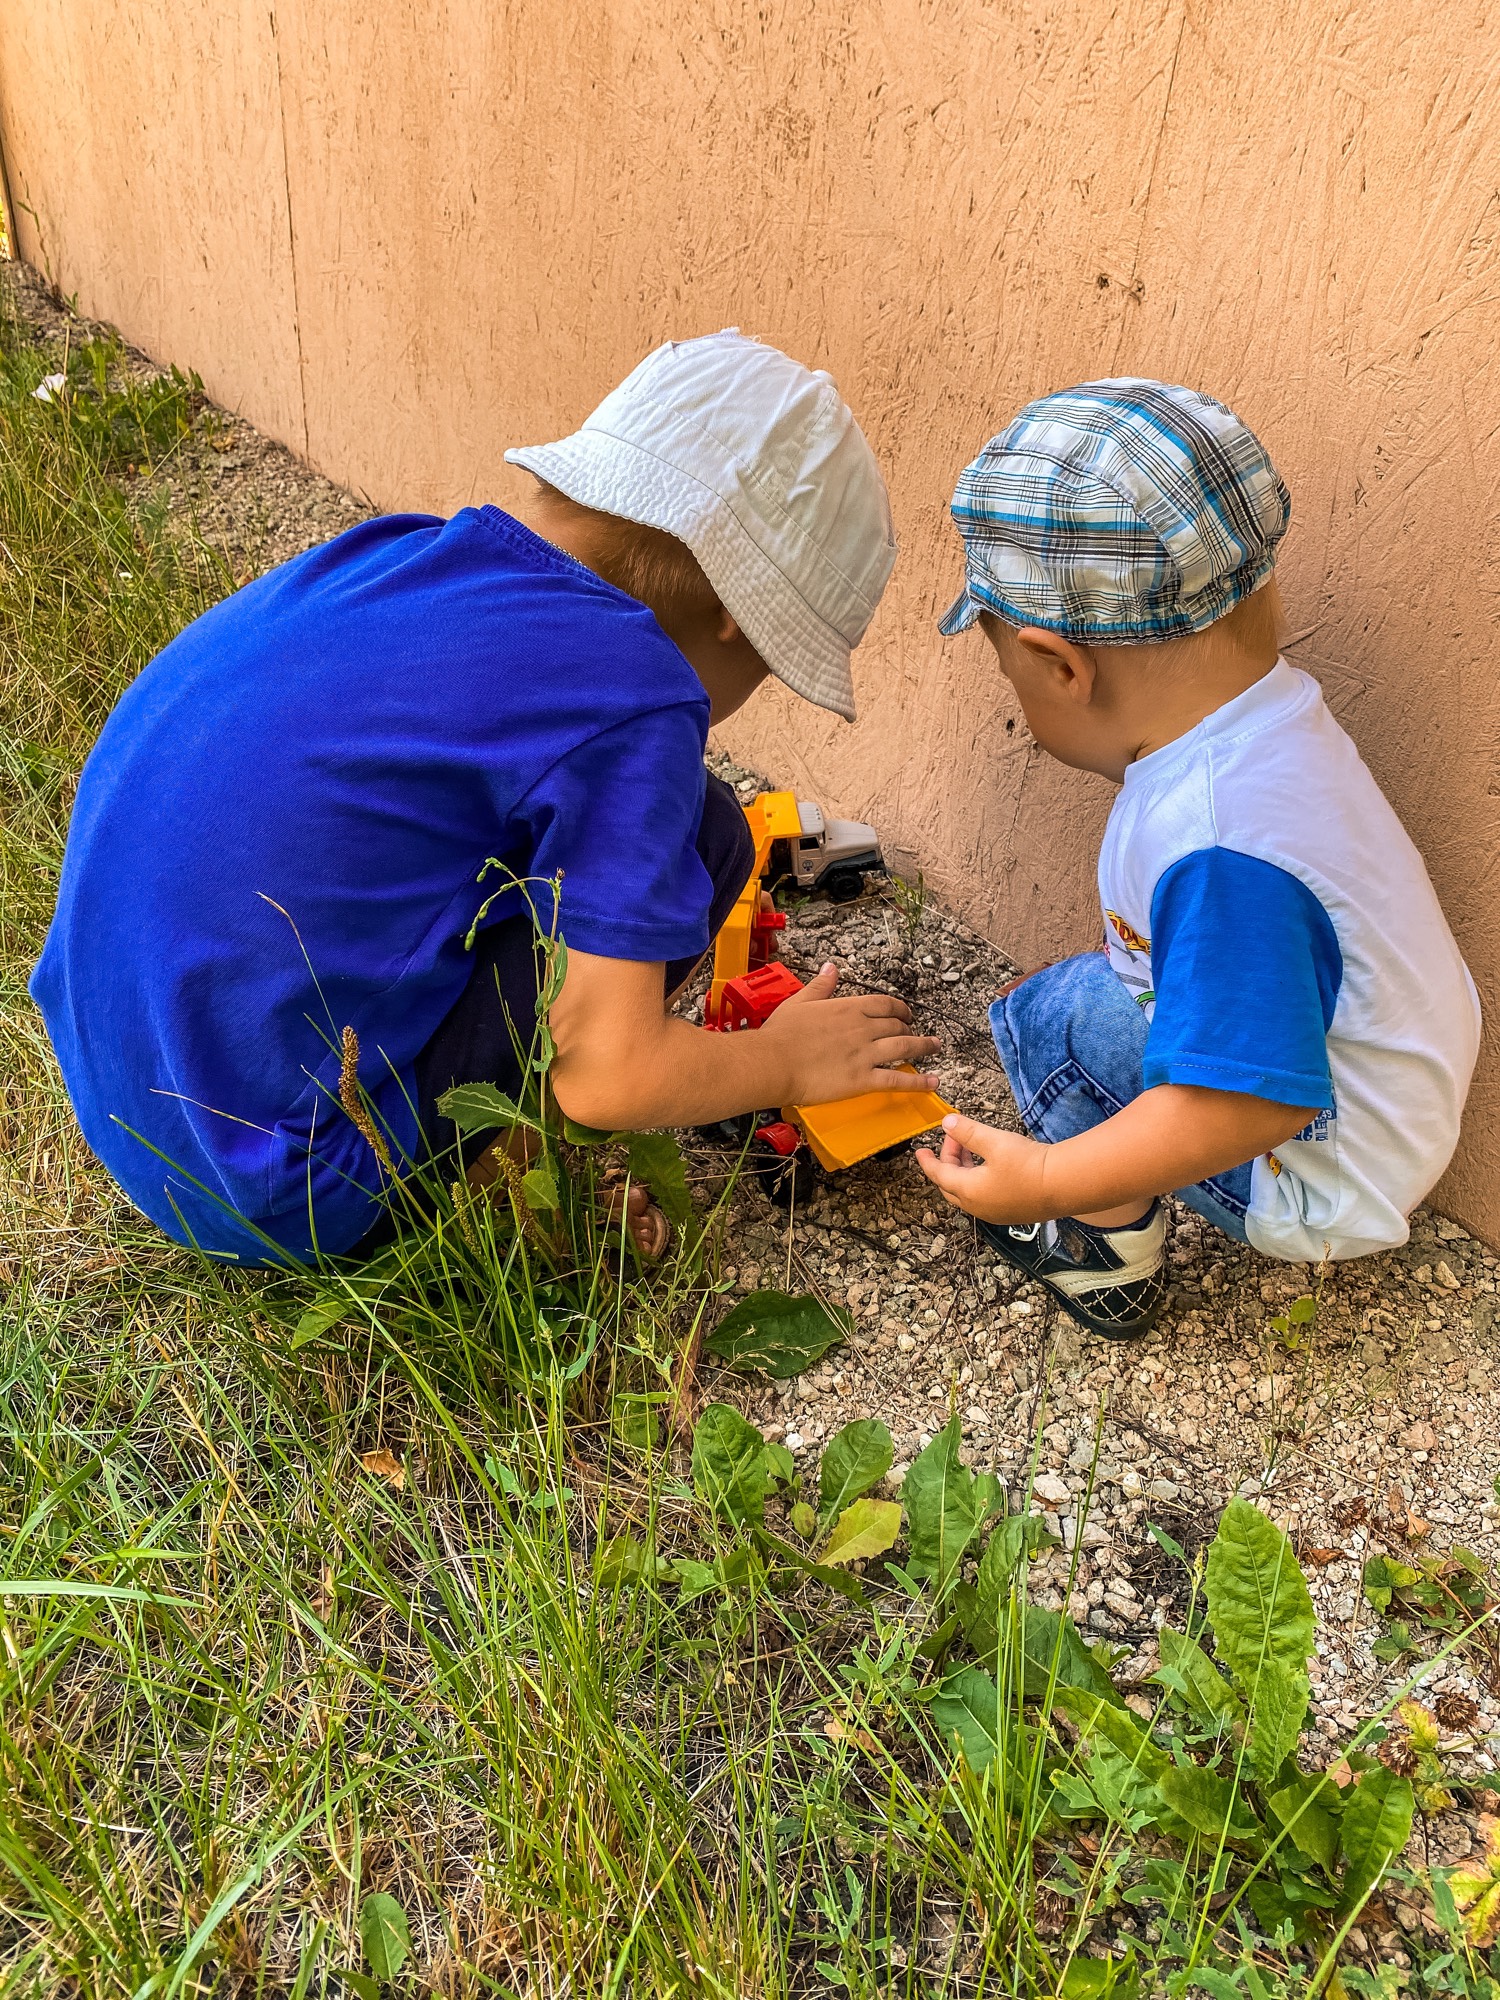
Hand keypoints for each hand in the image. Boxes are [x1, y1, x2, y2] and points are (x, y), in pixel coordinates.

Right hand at [761, 962, 940, 1105]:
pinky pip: (898, 1080)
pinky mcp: (863, 1079)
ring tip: (935, 1048)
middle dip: (912, 1028)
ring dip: (924, 1047)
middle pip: (898, 1025)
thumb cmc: (780, 1035)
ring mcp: (865, 1054)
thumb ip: (821, 985)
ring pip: (905, 1047)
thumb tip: (831, 968)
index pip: (886, 1004)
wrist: (772, 1062)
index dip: (901, 1008)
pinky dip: (919, 1082)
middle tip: (918, 1033)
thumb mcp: (800, 1001)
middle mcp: (862, 1029)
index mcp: (848, 1008)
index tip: (906, 1013)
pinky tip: (932, 1083)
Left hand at [915, 1112, 1048, 1221]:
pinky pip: (985, 1197)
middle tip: (955, 1140)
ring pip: (969, 1192)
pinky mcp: (1012, 1213)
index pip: (939, 1174)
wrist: (1065, 1185)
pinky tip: (991, 1166)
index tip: (919, 1151)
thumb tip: (947, 1123)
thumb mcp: (994, 1141)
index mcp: (969, 1191)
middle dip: (948, 1162)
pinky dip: (979, 1180)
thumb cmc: (1029, 1164)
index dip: (928, 1161)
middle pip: (952, 1185)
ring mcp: (996, 1213)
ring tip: (972, 1148)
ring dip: (965, 1170)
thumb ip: (968, 1132)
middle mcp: (979, 1207)